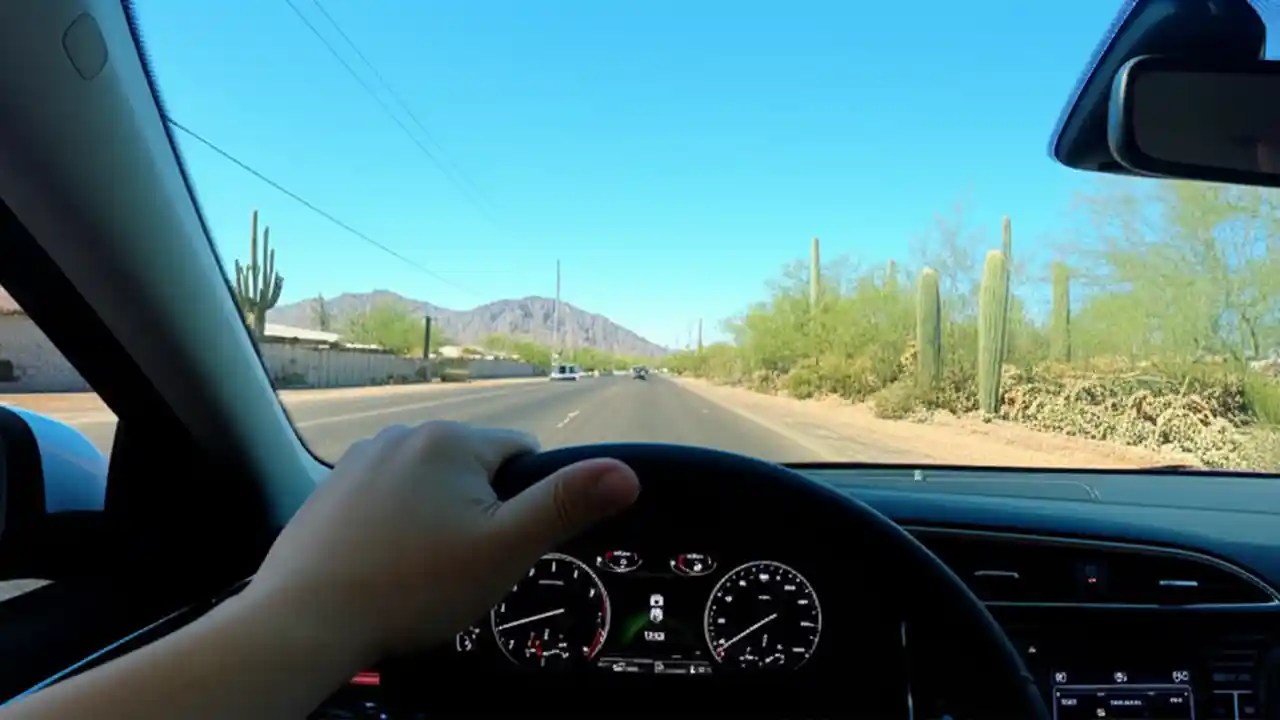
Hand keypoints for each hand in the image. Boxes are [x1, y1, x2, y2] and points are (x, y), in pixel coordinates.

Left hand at [241, 421, 640, 659]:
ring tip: (420, 571)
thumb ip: (566, 504)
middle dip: (479, 511)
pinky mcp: (332, 489)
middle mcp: (405, 434)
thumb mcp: (505, 549)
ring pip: (429, 484)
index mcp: (452, 439)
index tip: (501, 545)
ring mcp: (361, 459)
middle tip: (461, 565)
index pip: (523, 453)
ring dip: (437, 517)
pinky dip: (395, 526)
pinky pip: (387, 499)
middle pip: (474, 468)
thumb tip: (626, 472)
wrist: (305, 619)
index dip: (525, 503)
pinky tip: (385, 566)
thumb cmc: (410, 586)